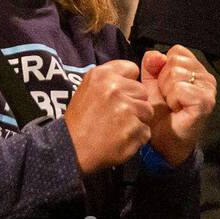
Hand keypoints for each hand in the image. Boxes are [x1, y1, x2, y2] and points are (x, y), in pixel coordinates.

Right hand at [64, 60, 154, 174]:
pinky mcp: (133, 130)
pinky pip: (145, 132)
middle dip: (135, 103)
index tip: (120, 94)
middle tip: (117, 116)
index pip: (132, 68)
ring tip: (118, 128)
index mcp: (102, 75)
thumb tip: (133, 77)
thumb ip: (110, 80)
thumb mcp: (88, 89)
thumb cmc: (80, 121)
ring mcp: (126, 110)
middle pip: (143, 92)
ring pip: (147, 112)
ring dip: (137, 121)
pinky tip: (120, 139)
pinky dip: (136, 138)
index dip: (128, 83)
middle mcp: (115, 89)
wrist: (71, 149)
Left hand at [141, 46, 215, 166]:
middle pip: (175, 60)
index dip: (163, 68)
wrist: (164, 144)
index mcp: (195, 69)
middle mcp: (206, 77)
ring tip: (172, 104)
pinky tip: (177, 110)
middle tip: (168, 98)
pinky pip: (179, 88)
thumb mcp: (151, 86)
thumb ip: (151, 67)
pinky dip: (172, 100)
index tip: (164, 87)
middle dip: (163, 80)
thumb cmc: (160, 115)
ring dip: (167, 91)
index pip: (176, 51)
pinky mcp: (205, 101)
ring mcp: (208, 89)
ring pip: (176, 73)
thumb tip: (155, 54)